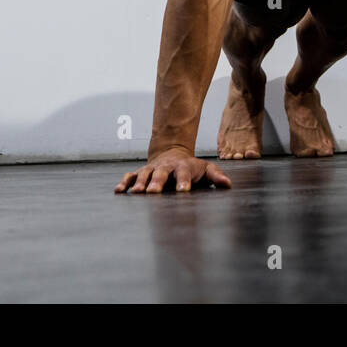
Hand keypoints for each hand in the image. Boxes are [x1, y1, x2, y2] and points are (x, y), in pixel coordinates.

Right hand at [114, 146, 232, 193]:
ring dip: (140, 183)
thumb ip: (216, 176)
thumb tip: (228, 184)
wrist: (172, 153)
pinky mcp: (140, 173)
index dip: (184, 182)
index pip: (184, 174)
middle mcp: (166, 167)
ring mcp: (152, 169)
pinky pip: (130, 176)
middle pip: (161, 174)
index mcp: (183, 167)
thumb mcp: (206, 169)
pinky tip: (119, 191)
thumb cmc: (192, 167)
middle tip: (153, 192)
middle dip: (157, 183)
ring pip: (144, 174)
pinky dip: (124, 182)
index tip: (183, 191)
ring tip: (137, 193)